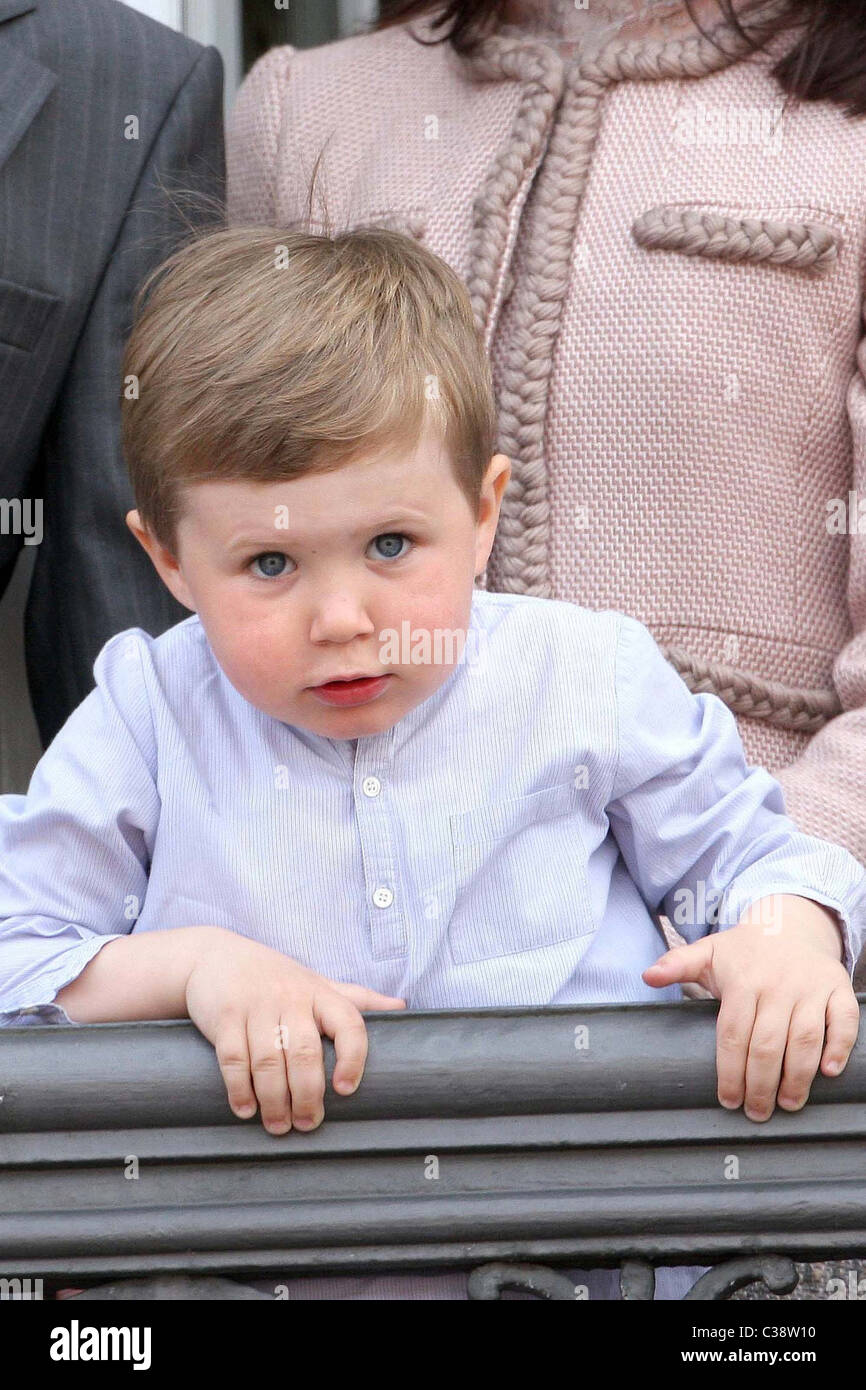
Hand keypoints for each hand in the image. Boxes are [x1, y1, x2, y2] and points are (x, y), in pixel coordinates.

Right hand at [184, 928, 405, 1133]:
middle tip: (308, 1124)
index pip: (348, 1023)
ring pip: (269, 1061)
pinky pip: (233, 1058)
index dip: (353, 1058)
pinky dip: (239, 1089)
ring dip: (274, 1100)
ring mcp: (256, 1006)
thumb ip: (356, 999)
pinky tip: (246, 1109)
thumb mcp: (317, 983)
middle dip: (307, 1095)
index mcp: (320, 993)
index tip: (347, 1090)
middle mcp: (290, 997)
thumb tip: (402, 1007)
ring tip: (279, 1126)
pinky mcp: (225, 1016)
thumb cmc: (276, 978)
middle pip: (305, 1052)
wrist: (216, 957)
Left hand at [642, 894, 859, 1120]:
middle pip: (767, 1043)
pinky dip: (840, 1047)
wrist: (789, 923)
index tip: (728, 1100)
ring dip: (797, 1076)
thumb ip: (677, 964)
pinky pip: (844, 1021)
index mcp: (743, 981)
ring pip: (805, 1037)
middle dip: (760, 1084)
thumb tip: (646, 976)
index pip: (733, 1034)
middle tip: (756, 1113)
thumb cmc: (744, 950)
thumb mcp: (708, 952)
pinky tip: (829, 1072)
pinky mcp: (838, 989)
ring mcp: (810, 987)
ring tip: (788, 1104)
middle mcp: (778, 985)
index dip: (730, 1071)